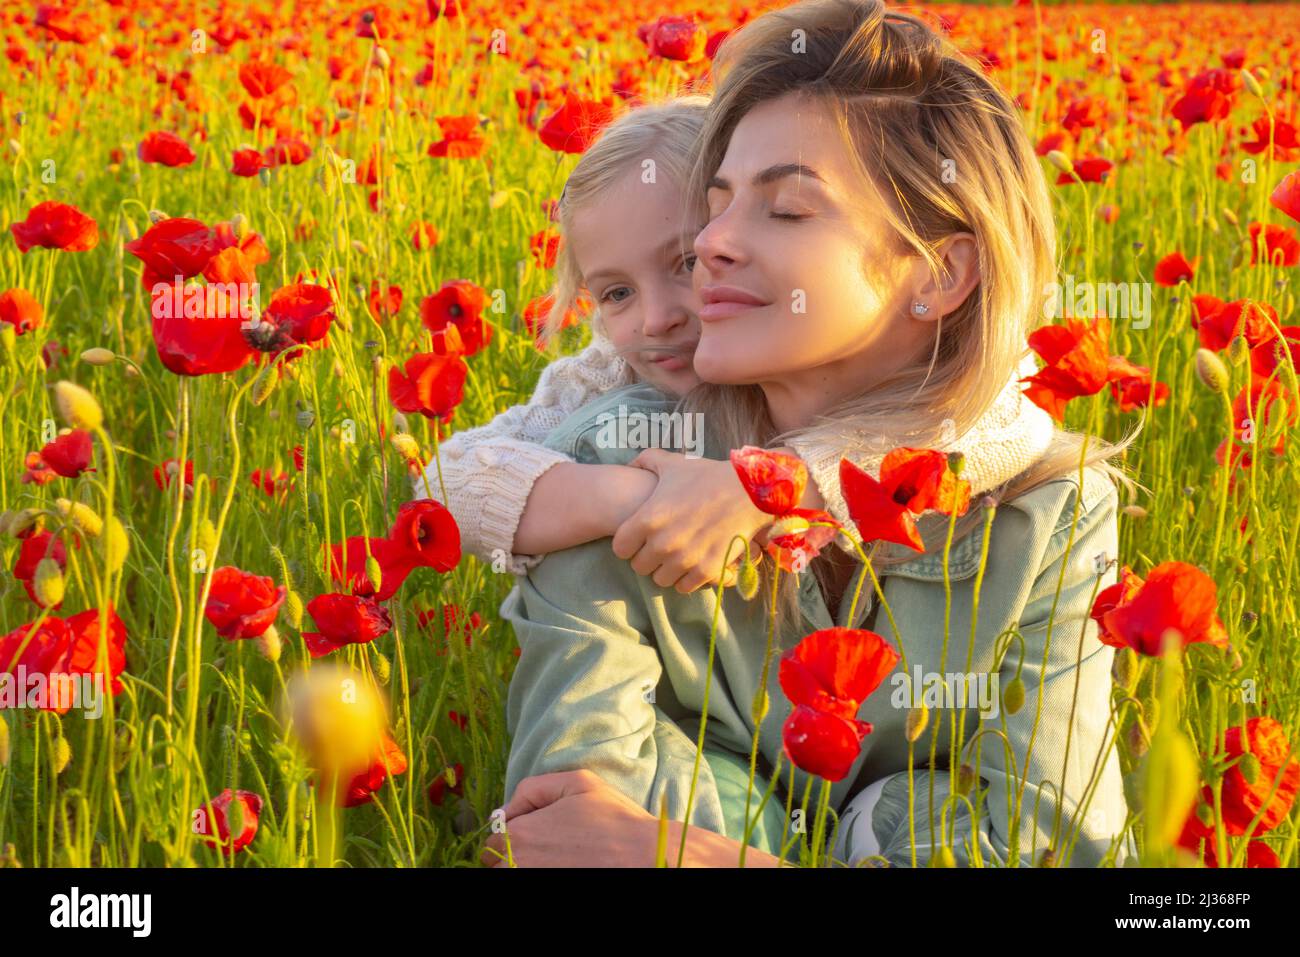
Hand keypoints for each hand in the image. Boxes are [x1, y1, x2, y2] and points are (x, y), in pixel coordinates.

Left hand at [479, 770, 662, 866]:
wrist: (643, 856)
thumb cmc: (613, 819)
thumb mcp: (577, 782)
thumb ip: (532, 788)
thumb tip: (507, 809)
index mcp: (520, 833)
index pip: (490, 841)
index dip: (508, 833)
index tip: (532, 831)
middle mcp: (518, 864)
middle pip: (495, 864)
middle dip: (511, 854)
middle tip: (544, 848)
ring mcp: (532, 881)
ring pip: (511, 875)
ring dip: (523, 866)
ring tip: (555, 859)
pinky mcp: (549, 893)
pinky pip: (529, 884)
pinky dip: (541, 875)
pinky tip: (562, 867)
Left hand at [611, 449, 769, 593]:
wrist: (748, 490)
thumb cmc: (707, 476)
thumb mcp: (673, 464)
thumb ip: (646, 461)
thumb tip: (629, 465)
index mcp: (648, 519)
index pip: (620, 549)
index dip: (629, 544)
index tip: (640, 538)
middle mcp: (662, 543)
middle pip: (639, 567)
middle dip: (648, 558)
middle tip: (661, 548)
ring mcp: (685, 560)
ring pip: (661, 580)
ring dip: (667, 570)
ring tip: (677, 557)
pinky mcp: (707, 571)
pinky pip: (685, 587)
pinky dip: (688, 578)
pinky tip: (694, 564)